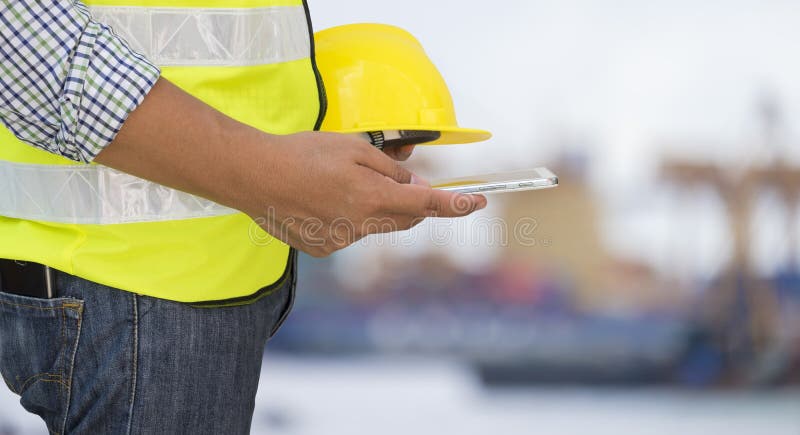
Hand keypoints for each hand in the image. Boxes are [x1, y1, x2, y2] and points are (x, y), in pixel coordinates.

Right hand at [240, 132, 484, 256]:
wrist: (254, 175)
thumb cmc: (303, 153)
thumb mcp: (354, 148)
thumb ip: (391, 170)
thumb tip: (416, 187)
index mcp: (372, 198)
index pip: (427, 206)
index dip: (456, 205)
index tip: (479, 202)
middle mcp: (361, 226)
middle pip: (405, 220)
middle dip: (413, 203)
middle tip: (405, 183)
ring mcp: (341, 241)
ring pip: (376, 226)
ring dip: (375, 208)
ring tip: (339, 183)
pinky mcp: (322, 249)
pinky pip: (350, 233)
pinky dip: (349, 218)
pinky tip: (322, 201)